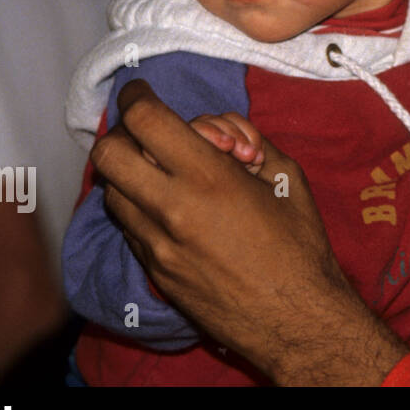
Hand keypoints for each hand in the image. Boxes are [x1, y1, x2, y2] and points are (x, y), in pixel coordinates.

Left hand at [91, 79, 407, 384]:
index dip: (136, 96)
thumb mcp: (288, 179)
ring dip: (130, 173)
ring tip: (165, 173)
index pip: (146, 120)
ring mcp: (156, 246)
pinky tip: (173, 209)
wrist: (295, 319)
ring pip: (111, 192)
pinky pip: (129, 227)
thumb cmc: (301, 246)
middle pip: (109, 154)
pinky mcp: (154, 272)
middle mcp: (172, 210)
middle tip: (148, 133)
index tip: (140, 91)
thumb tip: (224, 135)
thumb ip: (251, 145)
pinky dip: (140, 206)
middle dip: (123, 133)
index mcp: (209, 179)